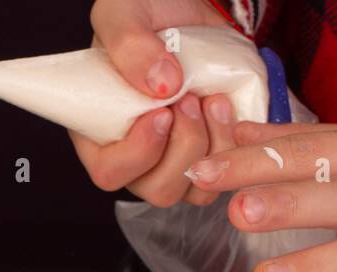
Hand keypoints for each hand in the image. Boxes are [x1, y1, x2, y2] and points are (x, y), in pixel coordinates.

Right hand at [72, 0, 235, 205]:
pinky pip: (228, 170)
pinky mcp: (210, 150)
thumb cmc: (141, 12)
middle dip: (184, 147)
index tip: (160, 113)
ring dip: (213, 144)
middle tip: (190, 98)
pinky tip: (227, 103)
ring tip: (211, 98)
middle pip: (157, 189)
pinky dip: (236, 141)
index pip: (110, 173)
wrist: (184, 6)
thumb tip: (162, 85)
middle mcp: (136, 156)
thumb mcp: (122, 13)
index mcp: (100, 134)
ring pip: (196, 189)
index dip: (138, 154)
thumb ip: (130, 45)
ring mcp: (175, 158)